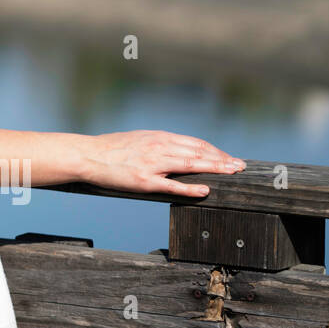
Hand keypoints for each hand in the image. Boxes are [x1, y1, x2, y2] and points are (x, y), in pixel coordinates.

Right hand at [79, 130, 245, 196]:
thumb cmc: (111, 149)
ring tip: (232, 173)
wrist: (87, 155)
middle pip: (199, 152)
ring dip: (215, 169)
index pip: (196, 143)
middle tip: (241, 166)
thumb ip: (160, 145)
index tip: (230, 158)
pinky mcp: (144, 180)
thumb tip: (179, 152)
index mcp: (159, 137)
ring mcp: (152, 164)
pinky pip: (172, 184)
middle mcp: (159, 147)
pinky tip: (205, 190)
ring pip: (191, 165)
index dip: (216, 151)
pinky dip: (191, 187)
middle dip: (223, 159)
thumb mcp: (139, 139)